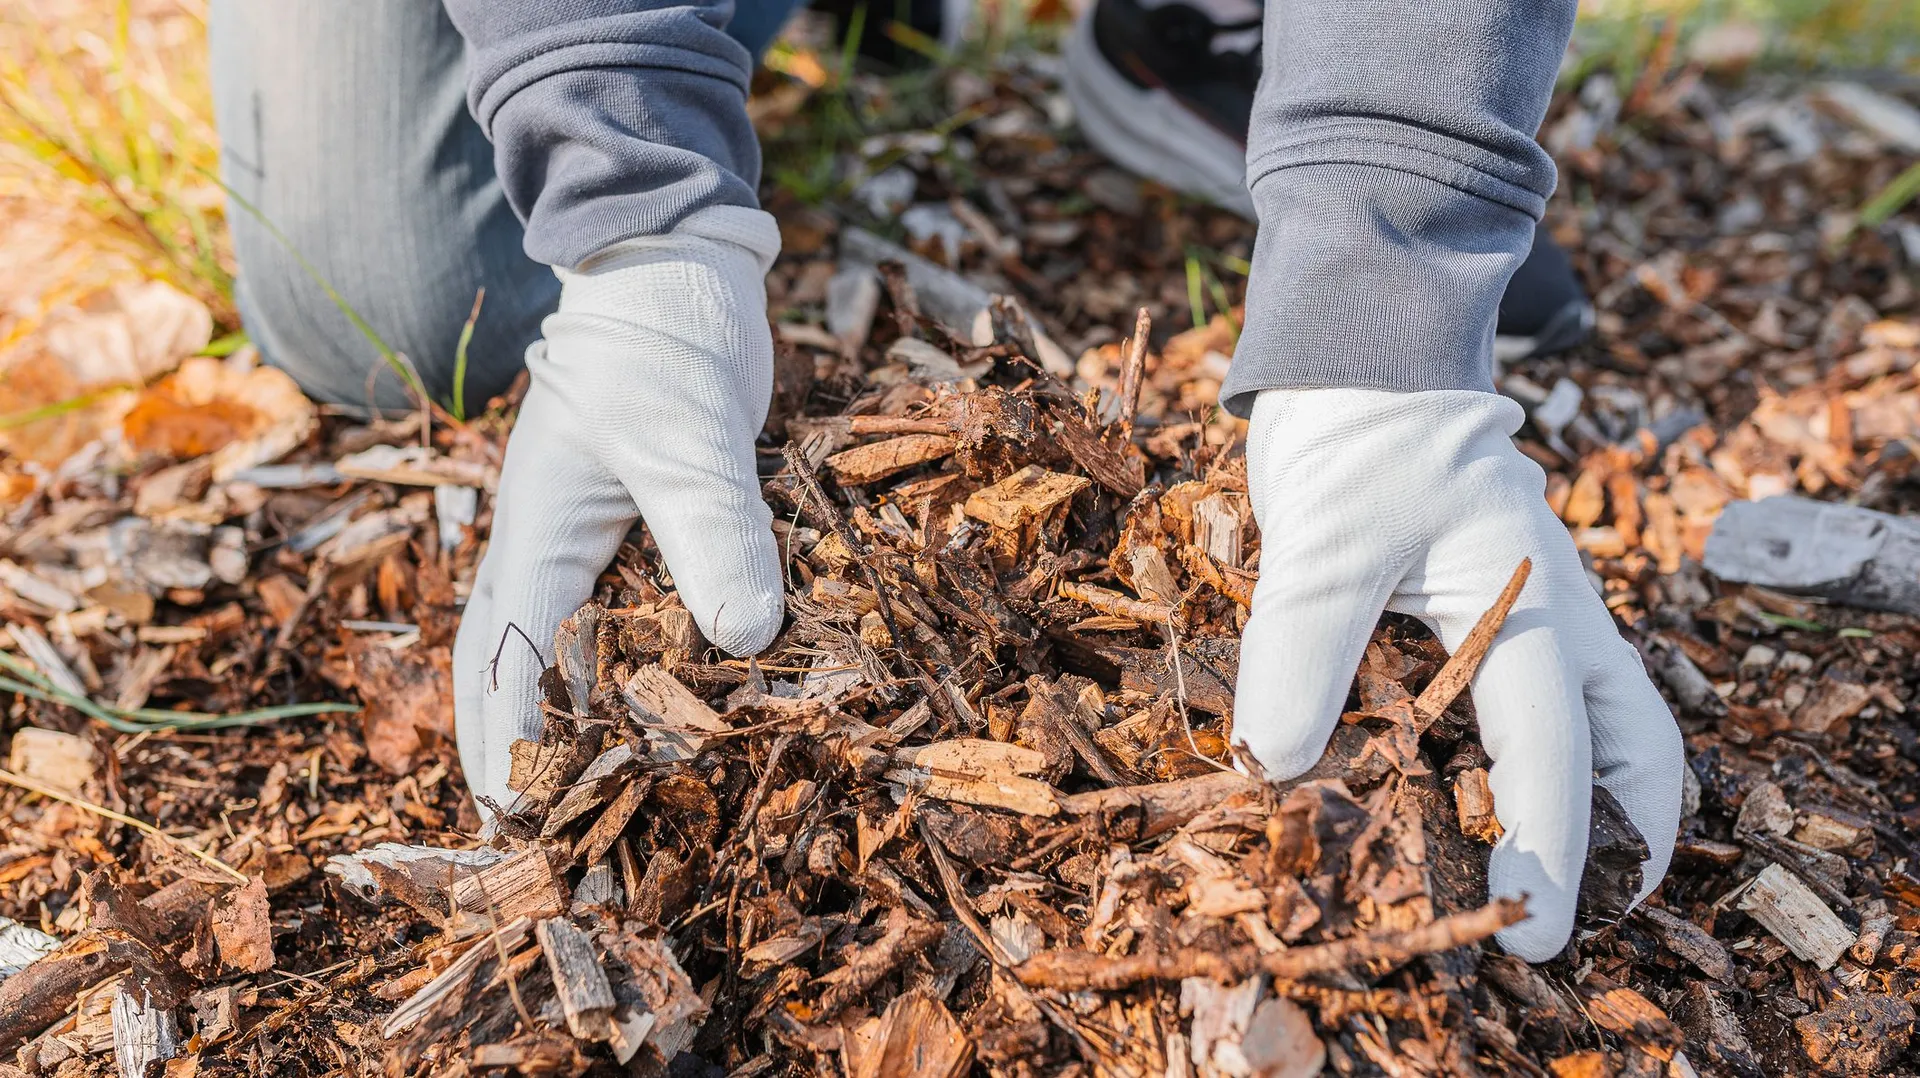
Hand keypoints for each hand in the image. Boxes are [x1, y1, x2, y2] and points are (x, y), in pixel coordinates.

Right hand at [452, 207, 785, 816]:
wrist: (675, 267)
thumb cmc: (662, 343)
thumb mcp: (688, 439)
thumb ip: (712, 533)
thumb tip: (746, 642)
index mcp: (536, 534)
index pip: (508, 664)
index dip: (513, 749)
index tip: (523, 827)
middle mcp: (545, 544)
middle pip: (503, 665)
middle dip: (508, 749)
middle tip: (525, 834)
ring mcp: (584, 534)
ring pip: (548, 642)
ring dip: (554, 713)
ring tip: (573, 789)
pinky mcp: (632, 522)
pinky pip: (609, 609)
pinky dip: (616, 662)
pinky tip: (654, 696)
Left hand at [1232, 387, 1682, 960]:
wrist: (1359, 354)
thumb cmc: (1352, 436)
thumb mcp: (1320, 542)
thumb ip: (1302, 650)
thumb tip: (1276, 768)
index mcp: (1531, 600)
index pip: (1554, 745)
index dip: (1548, 845)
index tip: (1531, 930)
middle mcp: (1555, 613)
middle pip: (1635, 743)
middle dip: (1625, 838)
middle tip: (1581, 918)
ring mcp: (1536, 607)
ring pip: (1607, 719)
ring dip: (1597, 801)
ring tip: (1552, 876)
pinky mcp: (1496, 606)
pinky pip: (1544, 694)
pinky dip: (1538, 755)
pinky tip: (1478, 794)